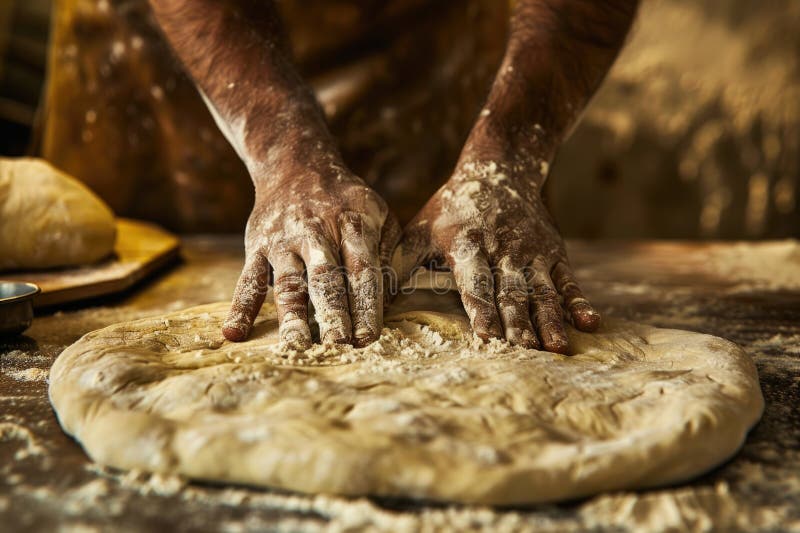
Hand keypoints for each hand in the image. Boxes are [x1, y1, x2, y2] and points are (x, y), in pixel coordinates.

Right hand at [223, 163, 400, 348]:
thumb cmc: (346, 201)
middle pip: (326, 279)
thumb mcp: (378, 215)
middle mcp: (317, 233)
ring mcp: (284, 240)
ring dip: (292, 317)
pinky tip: (234, 334)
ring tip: (297, 348)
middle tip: (339, 348)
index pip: (362, 272)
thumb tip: (389, 303)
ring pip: (289, 283)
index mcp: (353, 226)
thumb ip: (387, 255)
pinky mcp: (257, 245)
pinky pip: (248, 279)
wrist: (296, 164)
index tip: (369, 337)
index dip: (367, 305)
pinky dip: (240, 307)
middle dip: (333, 315)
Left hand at [395, 159, 598, 352]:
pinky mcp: (553, 253)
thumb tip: (372, 303)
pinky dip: (579, 302)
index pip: (476, 282)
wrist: (499, 169)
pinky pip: (568, 280)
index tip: (487, 338)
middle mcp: (503, 249)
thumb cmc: (451, 208)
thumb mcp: (420, 228)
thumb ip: (400, 263)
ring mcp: (532, 252)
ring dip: (550, 321)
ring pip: (542, 291)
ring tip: (557, 349)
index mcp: (468, 244)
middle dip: (519, 325)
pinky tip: (591, 323)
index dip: (482, 309)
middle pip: (512, 292)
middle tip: (525, 355)